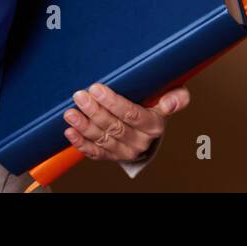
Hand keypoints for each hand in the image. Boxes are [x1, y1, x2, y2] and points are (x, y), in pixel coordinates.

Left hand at [62, 82, 190, 161]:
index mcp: (153, 126)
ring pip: (102, 139)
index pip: (132, 114)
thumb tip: (175, 100)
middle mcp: (139, 142)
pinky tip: (70, 132)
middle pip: (114, 126)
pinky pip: (95, 152)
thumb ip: (175, 98)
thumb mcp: (164, 101)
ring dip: (84, 126)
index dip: (113, 102)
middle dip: (95, 111)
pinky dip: (81, 143)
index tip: (97, 88)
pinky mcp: (111, 157)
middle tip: (80, 96)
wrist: (148, 134)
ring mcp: (124, 151)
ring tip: (70, 113)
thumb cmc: (153, 109)